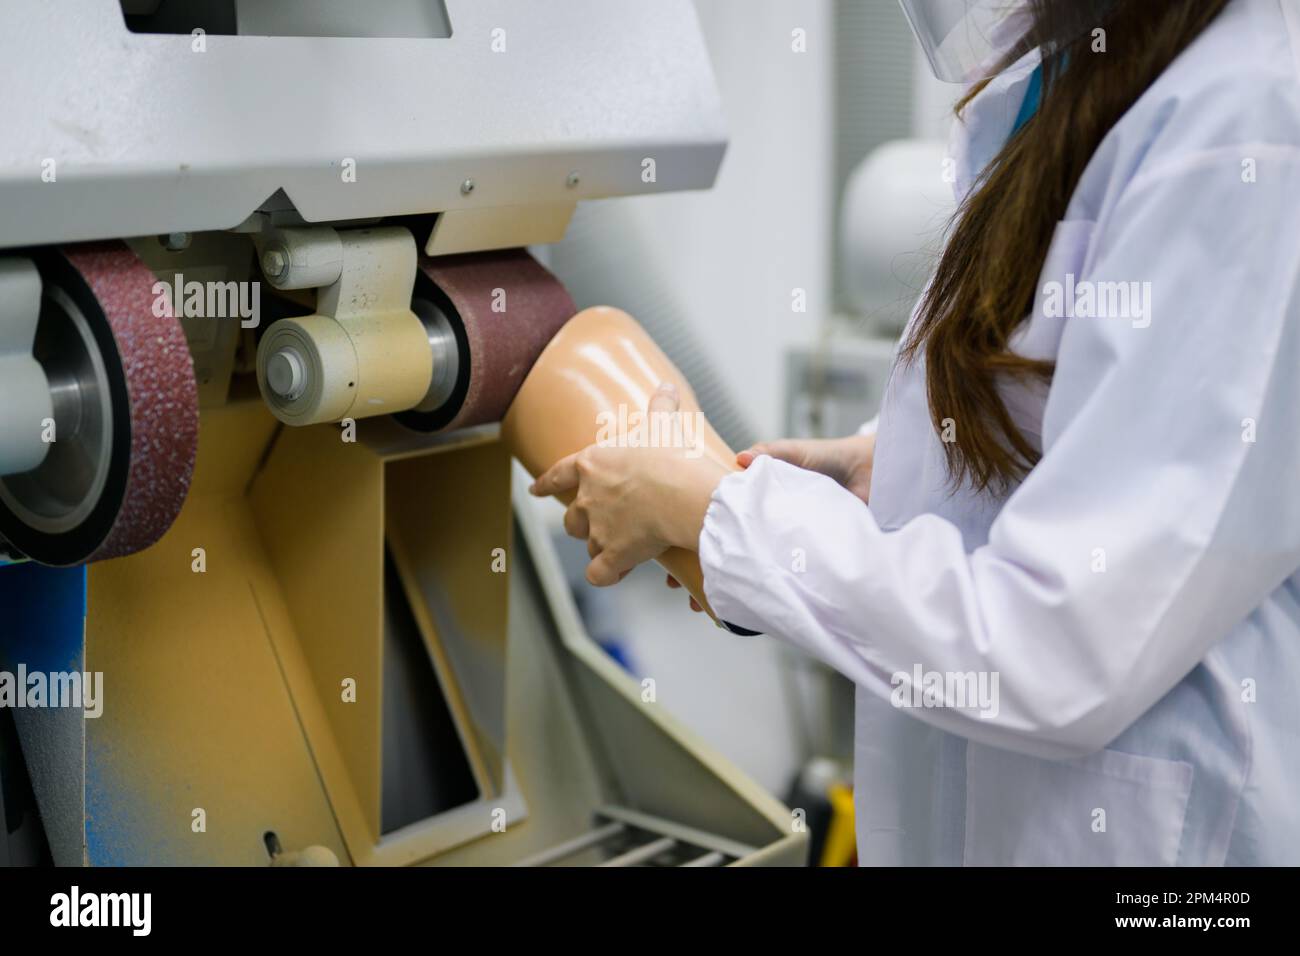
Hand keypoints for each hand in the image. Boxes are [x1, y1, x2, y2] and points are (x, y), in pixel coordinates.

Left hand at [529, 383, 729, 587]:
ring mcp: (598, 529)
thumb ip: (661, 407)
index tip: (535, 490)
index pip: (558, 474)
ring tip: (622, 548)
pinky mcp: (613, 554)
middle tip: (603, 523)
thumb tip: (667, 387)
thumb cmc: (671, 456)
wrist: (682, 493)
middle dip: (582, 522)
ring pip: (589, 545)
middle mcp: (587, 498)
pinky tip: (617, 573)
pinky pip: (599, 573)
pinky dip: (606, 575)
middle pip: (572, 518)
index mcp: (592, 464)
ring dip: (601, 548)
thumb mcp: (664, 425)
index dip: (546, 484)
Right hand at [664, 431, 875, 612]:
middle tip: (679, 590)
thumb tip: (740, 459)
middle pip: (725, 549)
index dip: (690, 534)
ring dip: (724, 585)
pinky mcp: (802, 559)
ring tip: (701, 604)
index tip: (669, 551)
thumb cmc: (836, 459)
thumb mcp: (800, 454)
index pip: (715, 520)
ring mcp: (780, 544)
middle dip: (698, 569)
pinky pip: (776, 579)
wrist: (879, 476)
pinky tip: (744, 607)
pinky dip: (760, 594)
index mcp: (756, 498)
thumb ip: (775, 453)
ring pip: (746, 569)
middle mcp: (763, 524)